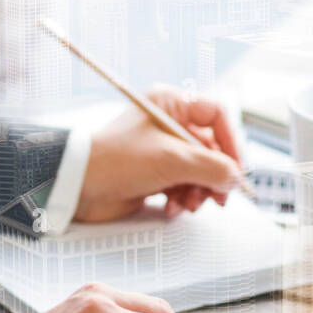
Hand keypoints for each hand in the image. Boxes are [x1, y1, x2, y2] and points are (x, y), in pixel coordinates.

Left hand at [73, 84, 244, 222]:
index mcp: (170, 104)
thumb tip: (236, 178)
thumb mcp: (171, 160)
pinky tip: (173, 208)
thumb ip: (211, 168)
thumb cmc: (114, 160)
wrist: (76, 186)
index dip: (231, 142)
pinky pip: (183, 185)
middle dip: (216, 175)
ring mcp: (161, 150)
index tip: (236, 168)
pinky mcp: (153, 174)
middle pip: (211, 148)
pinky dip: (184, 199)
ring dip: (200, 191)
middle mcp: (167, 124)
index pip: (217, 116)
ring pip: (200, 170)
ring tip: (190, 204)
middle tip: (220, 196)